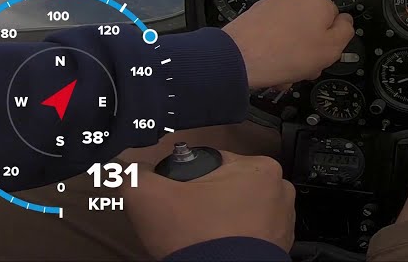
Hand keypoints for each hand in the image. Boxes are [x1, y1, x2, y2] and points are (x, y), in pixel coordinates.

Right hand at [124, 151, 294, 258]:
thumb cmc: (196, 237)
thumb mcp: (151, 198)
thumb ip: (136, 174)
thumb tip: (125, 165)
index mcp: (259, 167)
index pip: (213, 161)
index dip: (188, 178)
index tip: (178, 195)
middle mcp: (278, 189)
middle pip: (228, 186)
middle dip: (206, 199)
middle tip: (188, 218)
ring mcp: (282, 219)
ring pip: (241, 209)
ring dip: (222, 219)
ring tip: (202, 234)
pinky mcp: (280, 245)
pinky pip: (252, 233)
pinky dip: (236, 238)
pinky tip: (218, 246)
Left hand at [223, 0, 354, 87]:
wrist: (238, 59)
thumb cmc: (286, 54)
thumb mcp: (332, 49)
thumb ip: (346, 32)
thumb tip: (346, 23)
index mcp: (317, 0)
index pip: (335, 21)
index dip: (330, 43)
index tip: (322, 57)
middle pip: (311, 26)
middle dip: (309, 48)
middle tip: (303, 68)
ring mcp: (271, 5)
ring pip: (291, 32)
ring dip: (291, 51)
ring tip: (283, 72)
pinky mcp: (253, 16)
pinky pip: (272, 33)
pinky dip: (273, 48)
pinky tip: (269, 66)